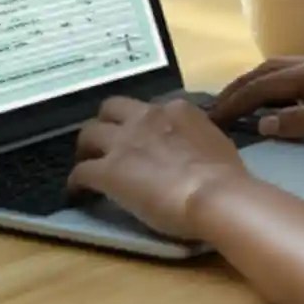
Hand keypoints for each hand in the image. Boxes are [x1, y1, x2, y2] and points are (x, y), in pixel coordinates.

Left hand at [69, 96, 249, 239]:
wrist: (215, 194)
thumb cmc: (226, 174)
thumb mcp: (215, 141)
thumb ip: (196, 137)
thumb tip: (193, 147)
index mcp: (175, 110)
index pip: (148, 109)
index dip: (141, 123)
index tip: (142, 137)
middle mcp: (145, 118)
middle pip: (110, 109)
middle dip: (105, 124)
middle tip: (106, 143)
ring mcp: (123, 143)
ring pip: (88, 133)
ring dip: (86, 148)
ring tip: (87, 163)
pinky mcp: (108, 172)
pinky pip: (81, 172)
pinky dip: (77, 182)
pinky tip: (78, 192)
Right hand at [210, 55, 303, 145]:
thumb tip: (264, 123)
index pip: (266, 83)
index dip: (238, 99)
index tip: (214, 116)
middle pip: (271, 69)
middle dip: (241, 86)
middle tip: (218, 107)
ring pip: (286, 69)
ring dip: (259, 83)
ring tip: (240, 101)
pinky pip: (300, 76)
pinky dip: (279, 86)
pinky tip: (280, 101)